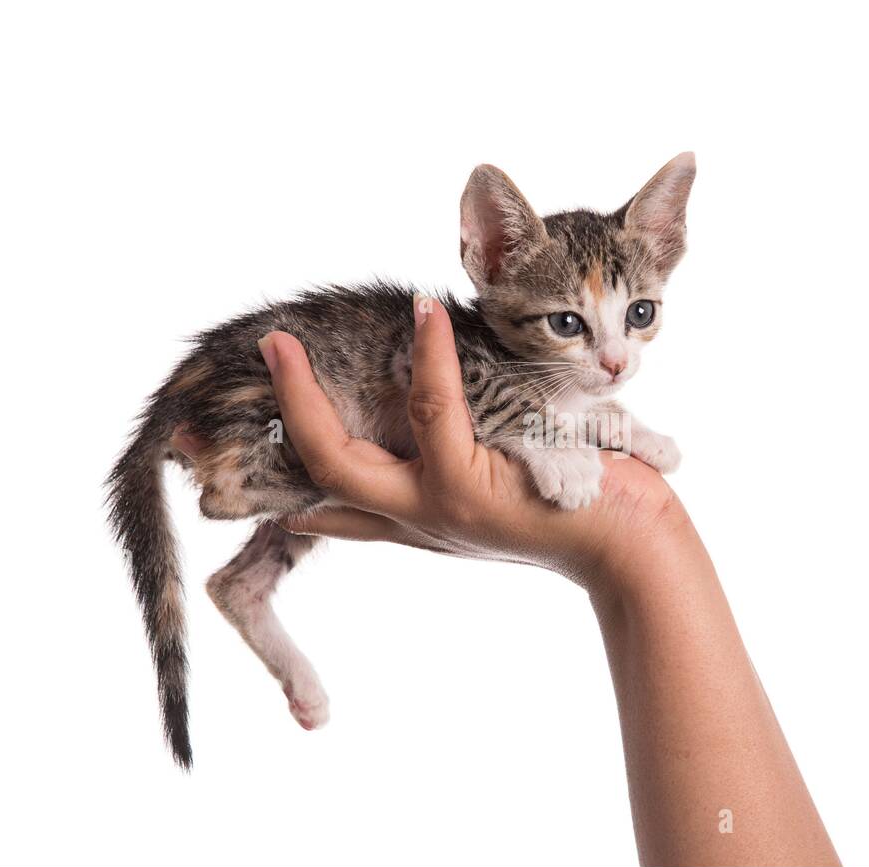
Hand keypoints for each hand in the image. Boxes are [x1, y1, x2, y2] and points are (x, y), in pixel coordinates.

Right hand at [248, 295, 686, 586]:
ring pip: (344, 461)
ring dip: (303, 398)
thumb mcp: (502, 498)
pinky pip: (436, 416)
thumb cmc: (581, 513)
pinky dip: (426, 358)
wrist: (636, 550)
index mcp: (423, 517)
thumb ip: (454, 474)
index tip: (232, 462)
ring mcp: (437, 506)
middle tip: (264, 353)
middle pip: (320, 477)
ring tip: (284, 342)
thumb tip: (426, 437)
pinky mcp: (471, 490)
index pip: (336, 505)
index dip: (280, 480)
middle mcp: (419, 517)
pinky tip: (422, 315)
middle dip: (280, 418)